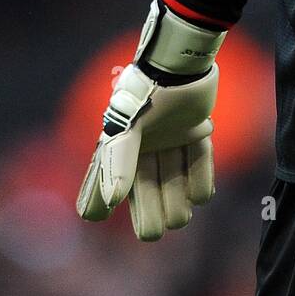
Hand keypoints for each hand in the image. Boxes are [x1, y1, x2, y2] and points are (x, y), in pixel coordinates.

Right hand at [76, 61, 217, 240]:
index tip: (93, 217)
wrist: (182, 61)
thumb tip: (112, 199)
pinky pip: (198, 160)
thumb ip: (117, 163)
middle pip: (145, 185)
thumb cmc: (147, 93)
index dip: (98, 196)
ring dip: (176, 198)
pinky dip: (200, 178)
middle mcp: (145, 142)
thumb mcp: (127, 128)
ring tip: (181, 218)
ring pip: (173, 177)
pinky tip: (201, 196)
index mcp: (122, 141)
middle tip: (153, 234)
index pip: (106, 176)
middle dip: (149, 210)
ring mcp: (171, 136)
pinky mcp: (196, 129)